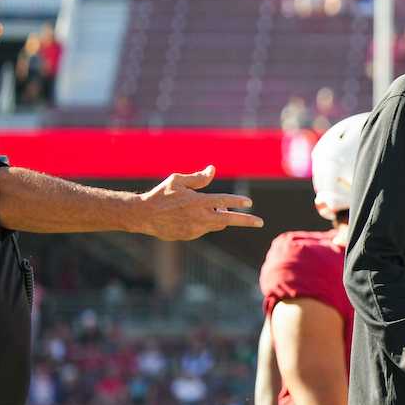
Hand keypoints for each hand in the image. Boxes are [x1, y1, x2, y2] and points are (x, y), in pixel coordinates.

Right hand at [137, 166, 262, 239]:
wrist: (144, 216)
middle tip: (260, 222)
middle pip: (228, 219)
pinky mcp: (190, 235)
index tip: (249, 203)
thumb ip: (197, 178)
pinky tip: (196, 215)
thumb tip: (213, 169)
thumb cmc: (161, 194)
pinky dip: (207, 221)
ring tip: (216, 208)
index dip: (237, 201)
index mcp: (196, 201)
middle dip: (246, 221)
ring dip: (222, 216)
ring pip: (218, 224)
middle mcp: (198, 217)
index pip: (222, 200)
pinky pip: (206, 228)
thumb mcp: (177, 181)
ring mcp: (195, 228)